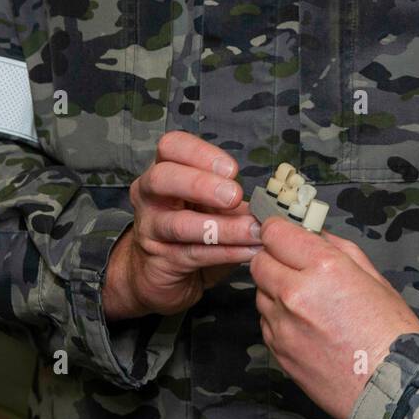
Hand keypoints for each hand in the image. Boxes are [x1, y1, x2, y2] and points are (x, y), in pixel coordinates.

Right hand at [104, 131, 254, 321]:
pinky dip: (227, 253)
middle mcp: (149, 195)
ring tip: (254, 229)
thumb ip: (230, 195)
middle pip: (162, 178)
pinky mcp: (160, 261)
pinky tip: (250, 251)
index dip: (200, 153)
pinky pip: (195, 254)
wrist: (163, 272)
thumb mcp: (210, 203)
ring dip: (223, 227)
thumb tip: (269, 199)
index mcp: (165, 169)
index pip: (171, 146)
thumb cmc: (192, 226)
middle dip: (201, 184)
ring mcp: (150, 229)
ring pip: (180, 224)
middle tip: (235, 196)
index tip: (232, 170)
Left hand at [252, 219, 418, 418]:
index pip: (277, 233)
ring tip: (306, 301)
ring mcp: (282, 325)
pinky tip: (305, 325)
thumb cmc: (391, 332)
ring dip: (275, 289)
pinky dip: (278, 317)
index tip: (286, 233)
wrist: (390, 388)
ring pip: (260, 292)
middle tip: (296, 266)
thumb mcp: (374, 277)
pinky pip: (266, 322)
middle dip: (274, 258)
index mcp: (324, 268)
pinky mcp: (277, 351)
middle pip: (260, 261)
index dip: (280, 230)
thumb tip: (316, 236)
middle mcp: (295, 293)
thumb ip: (339, 250)